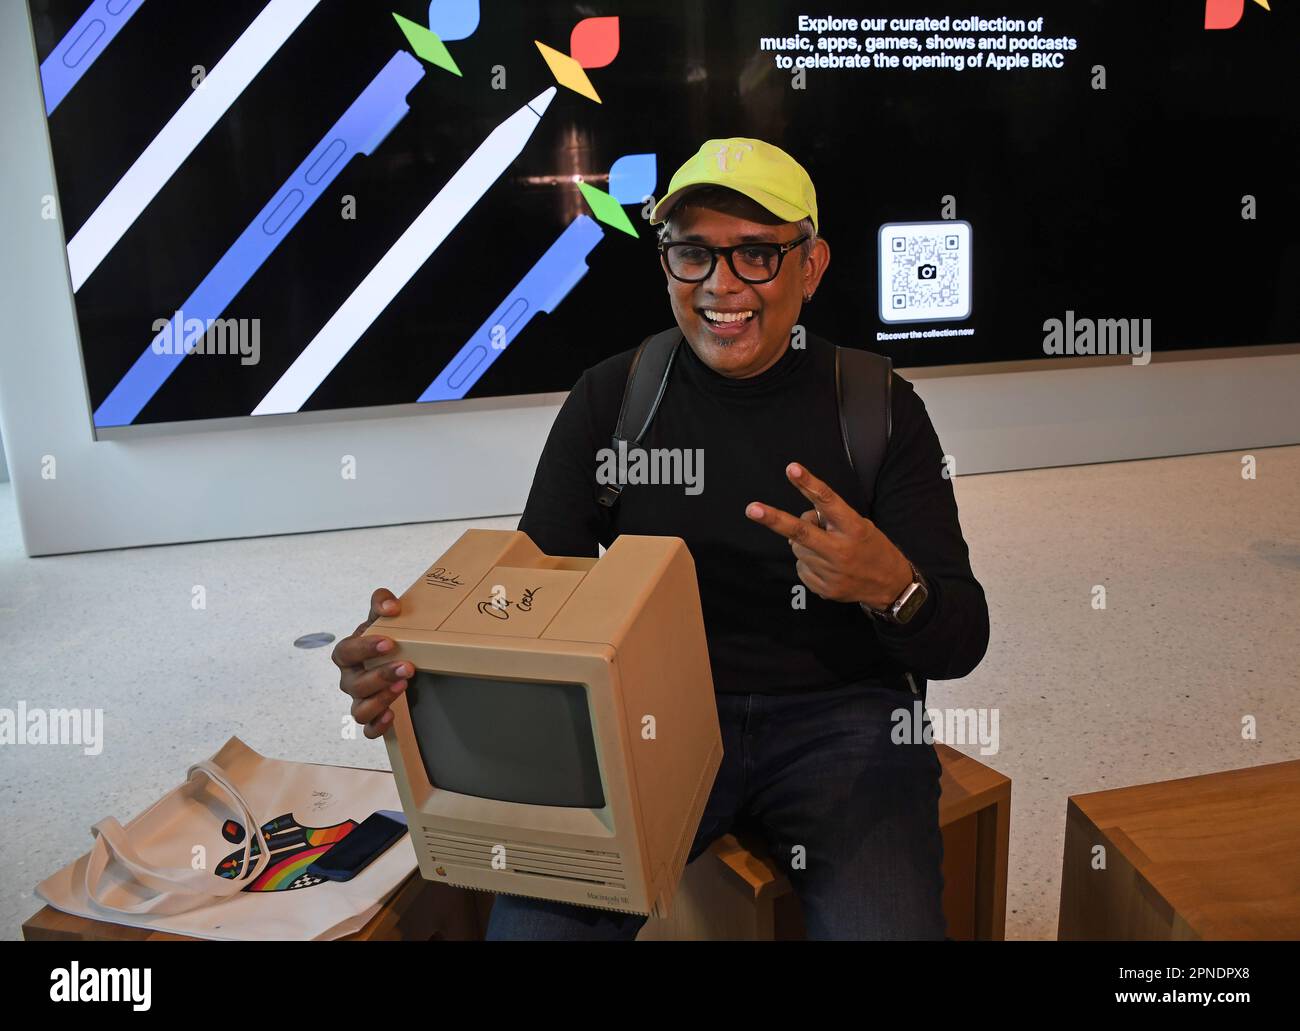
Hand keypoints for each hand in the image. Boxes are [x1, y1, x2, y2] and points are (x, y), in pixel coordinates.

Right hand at [333, 588, 410, 738]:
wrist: (397, 653)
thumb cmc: (385, 636)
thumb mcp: (383, 615)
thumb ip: (382, 602)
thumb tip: (391, 608)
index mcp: (348, 654)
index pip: (345, 652)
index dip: (364, 649)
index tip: (389, 643)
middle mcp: (350, 679)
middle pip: (355, 684)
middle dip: (381, 676)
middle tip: (408, 666)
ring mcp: (359, 699)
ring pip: (359, 709)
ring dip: (380, 699)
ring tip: (403, 685)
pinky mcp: (373, 715)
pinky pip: (368, 729)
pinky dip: (377, 726)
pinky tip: (392, 715)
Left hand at [745, 462, 912, 608]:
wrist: (890, 584)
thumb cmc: (871, 547)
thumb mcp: (858, 524)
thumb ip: (829, 519)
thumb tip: (798, 521)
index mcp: (853, 528)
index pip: (828, 501)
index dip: (808, 484)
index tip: (792, 468)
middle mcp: (841, 549)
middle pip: (801, 532)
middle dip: (774, 519)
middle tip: (752, 509)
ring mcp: (831, 572)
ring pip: (798, 549)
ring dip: (804, 544)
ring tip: (827, 549)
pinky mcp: (824, 588)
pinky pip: (802, 568)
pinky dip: (809, 563)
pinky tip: (828, 566)